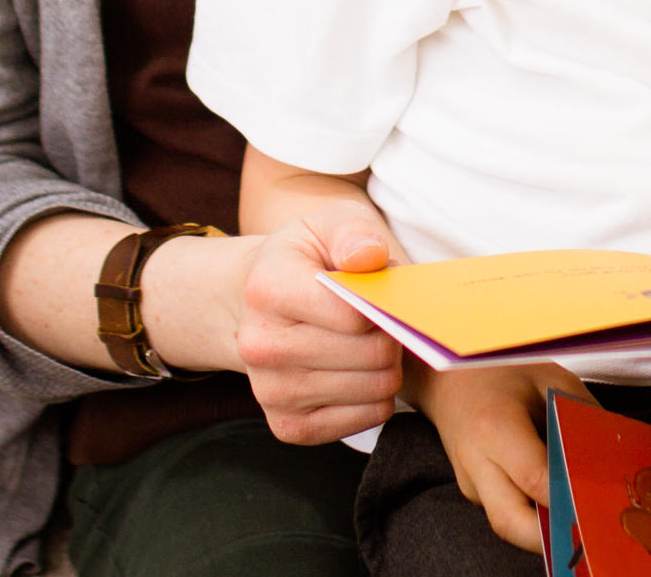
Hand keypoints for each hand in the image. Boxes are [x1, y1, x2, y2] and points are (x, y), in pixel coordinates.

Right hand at [234, 201, 403, 444]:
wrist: (259, 303)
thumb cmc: (305, 259)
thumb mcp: (325, 225)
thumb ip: (352, 231)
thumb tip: (369, 256)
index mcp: (266, 288)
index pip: (352, 313)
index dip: (382, 302)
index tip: (380, 290)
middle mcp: (259, 345)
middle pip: (369, 354)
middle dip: (391, 335)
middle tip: (382, 319)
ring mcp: (270, 391)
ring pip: (373, 389)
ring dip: (388, 366)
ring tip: (371, 341)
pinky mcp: (287, 425)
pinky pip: (364, 420)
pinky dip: (377, 398)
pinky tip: (361, 372)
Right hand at [406, 361, 592, 552]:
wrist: (449, 374)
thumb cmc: (503, 370)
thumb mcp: (549, 378)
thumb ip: (580, 416)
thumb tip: (612, 455)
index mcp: (495, 426)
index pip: (534, 478)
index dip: (567, 496)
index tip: (599, 503)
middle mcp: (476, 462)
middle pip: (512, 522)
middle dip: (551, 537)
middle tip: (587, 533)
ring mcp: (469, 480)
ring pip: (506, 524)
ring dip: (541, 532)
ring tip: (576, 523)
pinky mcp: (472, 490)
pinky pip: (503, 510)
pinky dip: (530, 515)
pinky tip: (556, 504)